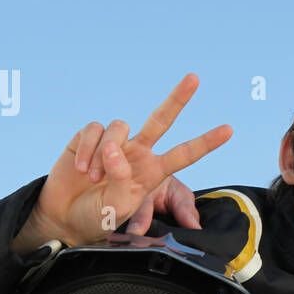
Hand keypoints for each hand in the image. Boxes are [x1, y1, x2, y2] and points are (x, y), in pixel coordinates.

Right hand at [12, 74, 230, 251]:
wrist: (65, 215)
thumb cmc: (97, 215)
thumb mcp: (117, 207)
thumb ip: (121, 179)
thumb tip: (115, 149)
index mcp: (153, 172)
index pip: (184, 154)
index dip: (206, 142)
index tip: (229, 130)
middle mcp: (138, 152)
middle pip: (161, 119)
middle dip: (178, 98)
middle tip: (194, 78)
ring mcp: (115, 142)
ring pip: (119, 128)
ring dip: (105, 154)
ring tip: (93, 177)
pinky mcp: (90, 137)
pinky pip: (93, 131)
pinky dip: (86, 150)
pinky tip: (80, 168)